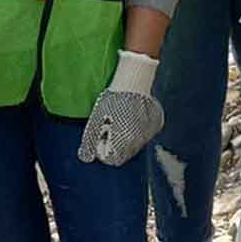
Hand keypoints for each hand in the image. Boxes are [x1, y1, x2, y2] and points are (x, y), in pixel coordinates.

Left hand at [77, 51, 164, 165]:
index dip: (103, 149)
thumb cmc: (113, 100)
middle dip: (115, 145)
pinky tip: (131, 118)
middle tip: (110, 127)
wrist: (134, 82)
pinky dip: (137, 131)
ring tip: (120, 120)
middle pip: (124, 154)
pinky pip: (144, 136)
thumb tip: (85, 158)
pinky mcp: (155, 126)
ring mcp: (149, 134)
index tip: (101, 136)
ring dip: (126, 139)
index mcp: (123, 142)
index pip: (112, 159)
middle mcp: (138, 141)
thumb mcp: (96, 120)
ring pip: (135, 146)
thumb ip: (90, 141)